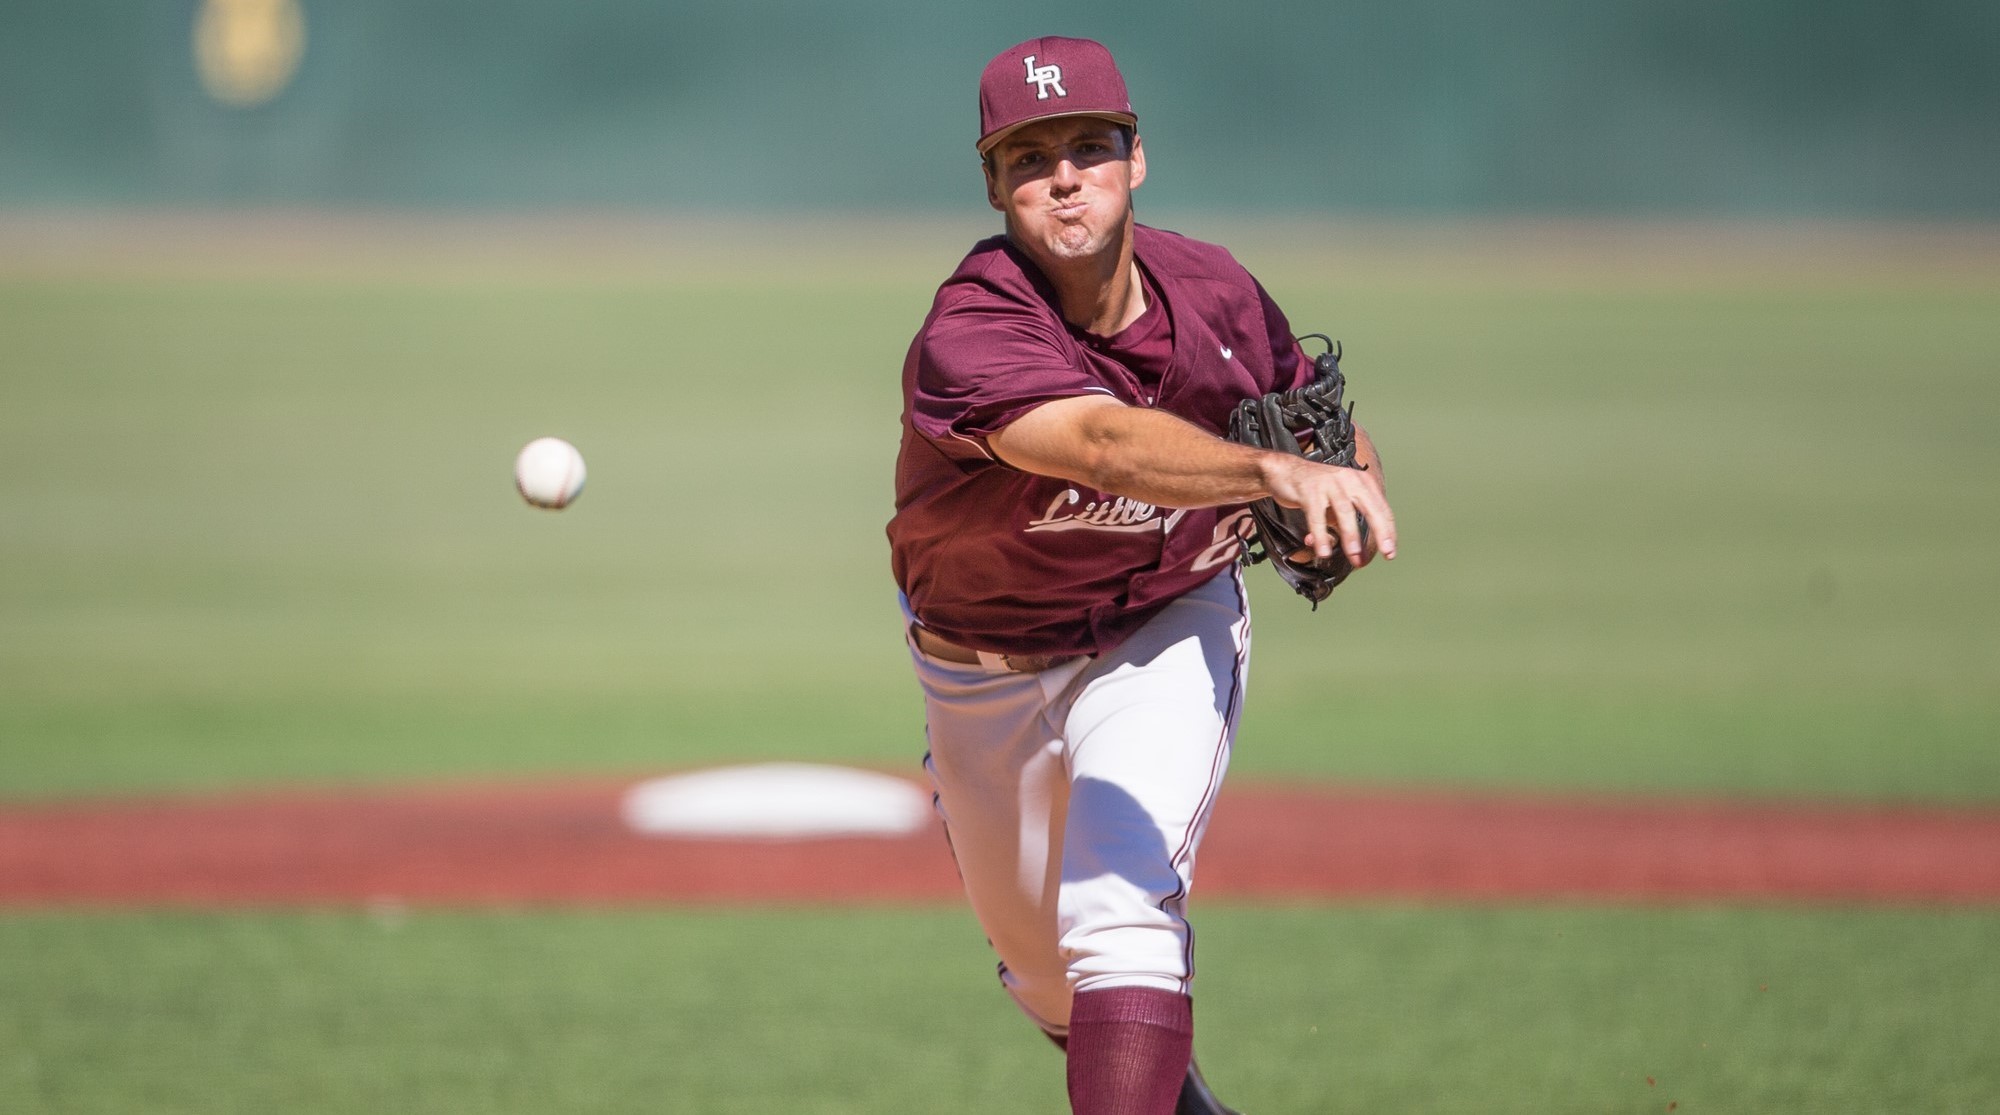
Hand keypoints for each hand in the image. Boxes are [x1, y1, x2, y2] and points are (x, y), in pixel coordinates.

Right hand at [1258, 455, 1397, 568]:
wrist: (1285, 470)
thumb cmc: (1316, 488)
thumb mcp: (1338, 504)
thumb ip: (1348, 527)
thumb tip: (1359, 556)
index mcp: (1361, 482)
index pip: (1381, 509)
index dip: (1388, 531)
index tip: (1390, 551)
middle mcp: (1349, 480)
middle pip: (1370, 507)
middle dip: (1381, 532)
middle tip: (1386, 552)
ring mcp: (1330, 483)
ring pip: (1345, 511)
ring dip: (1351, 535)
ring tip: (1355, 555)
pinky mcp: (1310, 490)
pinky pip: (1317, 516)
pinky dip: (1320, 535)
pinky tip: (1323, 551)